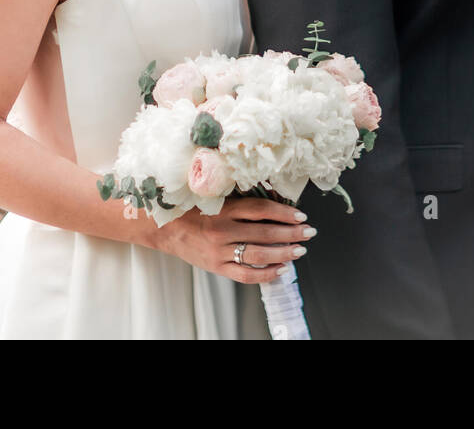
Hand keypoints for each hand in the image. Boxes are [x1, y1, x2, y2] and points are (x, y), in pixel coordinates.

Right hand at [154, 195, 314, 283]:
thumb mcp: (215, 198)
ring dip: (283, 253)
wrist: (164, 228)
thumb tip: (273, 200)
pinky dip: (266, 274)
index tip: (301, 215)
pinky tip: (281, 269)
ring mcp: (219, 251)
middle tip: (309, 232)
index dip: (284, 212)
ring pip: (258, 255)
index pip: (261, 210)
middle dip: (291, 233)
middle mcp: (223, 230)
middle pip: (264, 232)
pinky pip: (245, 275)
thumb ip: (241, 200)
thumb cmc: (192, 209)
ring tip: (299, 250)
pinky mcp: (216, 267)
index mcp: (224, 209)